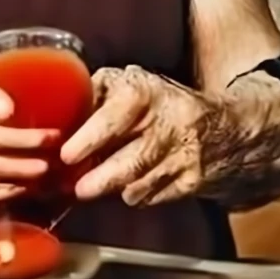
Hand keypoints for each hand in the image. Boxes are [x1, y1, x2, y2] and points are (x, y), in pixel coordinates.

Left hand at [59, 65, 214, 206]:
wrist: (220, 127)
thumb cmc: (158, 101)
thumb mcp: (129, 82)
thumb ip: (97, 94)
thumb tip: (59, 113)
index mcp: (145, 92)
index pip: (114, 118)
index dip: (89, 138)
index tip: (67, 155)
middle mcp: (168, 122)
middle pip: (131, 159)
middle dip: (100, 178)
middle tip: (76, 188)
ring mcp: (184, 155)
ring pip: (142, 182)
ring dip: (114, 189)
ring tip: (92, 189)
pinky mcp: (193, 181)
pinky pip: (157, 196)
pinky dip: (138, 196)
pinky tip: (126, 190)